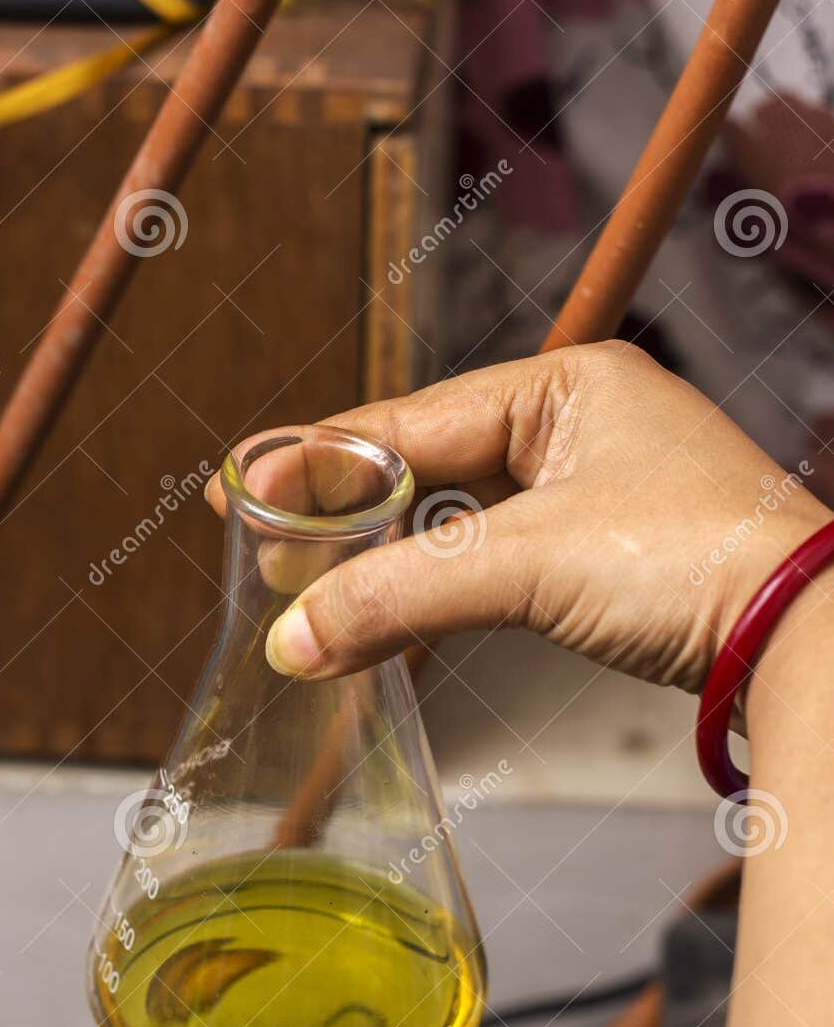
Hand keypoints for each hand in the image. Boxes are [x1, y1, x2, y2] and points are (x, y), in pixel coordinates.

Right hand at [214, 343, 826, 693]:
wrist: (803, 640)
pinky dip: (440, 588)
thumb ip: (401, 595)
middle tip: (267, 543)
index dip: (323, 459)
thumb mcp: (529, 565)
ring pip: (460, 517)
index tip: (248, 486)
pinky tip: (394, 612)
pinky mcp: (609, 555)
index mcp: (568, 386)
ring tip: (314, 586)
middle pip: (429, 464)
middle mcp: (583, 426)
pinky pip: (496, 561)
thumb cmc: (699, 564)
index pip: (412, 420)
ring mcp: (599, 491)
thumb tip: (295, 637)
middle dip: (349, 510)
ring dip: (390, 558)